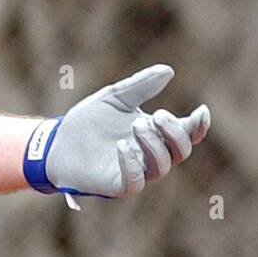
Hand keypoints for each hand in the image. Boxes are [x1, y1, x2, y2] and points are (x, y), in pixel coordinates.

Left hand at [23, 64, 209, 203]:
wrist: (57, 141)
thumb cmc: (89, 121)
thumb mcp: (114, 98)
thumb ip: (140, 86)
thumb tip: (168, 71)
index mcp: (155, 133)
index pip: (187, 134)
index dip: (199, 126)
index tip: (201, 110)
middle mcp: (150, 155)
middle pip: (180, 151)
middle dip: (174, 132)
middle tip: (157, 115)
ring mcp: (135, 171)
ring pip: (162, 166)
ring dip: (154, 144)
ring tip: (136, 124)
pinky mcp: (117, 185)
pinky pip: (135, 182)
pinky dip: (132, 164)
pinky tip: (122, 146)